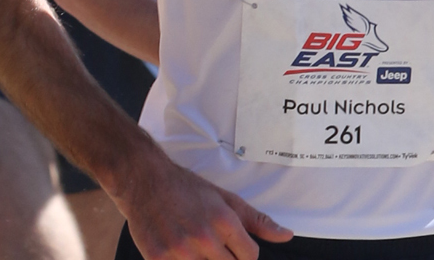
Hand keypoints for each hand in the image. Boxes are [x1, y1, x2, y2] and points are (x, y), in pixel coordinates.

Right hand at [120, 154, 292, 258]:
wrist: (146, 181)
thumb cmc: (186, 189)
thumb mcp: (226, 199)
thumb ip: (257, 221)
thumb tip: (286, 235)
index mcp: (224, 221)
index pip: (250, 257)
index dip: (245, 254)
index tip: (235, 249)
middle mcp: (204, 238)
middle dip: (226, 259)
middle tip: (213, 247)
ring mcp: (180, 252)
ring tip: (196, 248)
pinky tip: (181, 252)